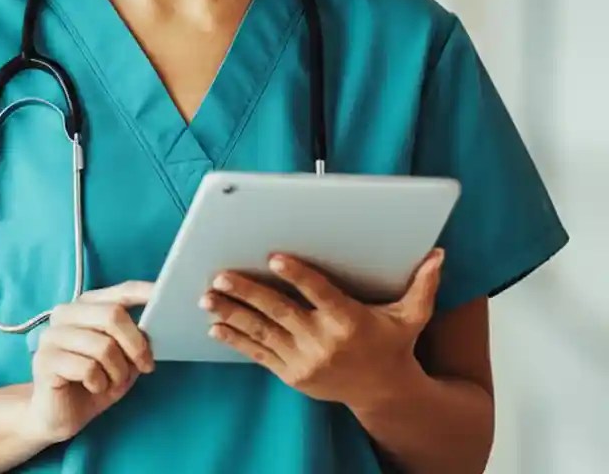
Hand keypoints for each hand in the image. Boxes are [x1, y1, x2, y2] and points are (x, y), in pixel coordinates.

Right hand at [23, 281, 155, 443]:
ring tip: (112, 382)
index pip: (121, 291)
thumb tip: (158, 325)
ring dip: (117, 372)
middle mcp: (66, 314)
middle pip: (112, 315)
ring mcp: (52, 335)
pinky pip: (87, 368)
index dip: (145, 292)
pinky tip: (93, 387)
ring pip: (103, 346)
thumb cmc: (95, 383)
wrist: (60, 415)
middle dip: (136, 346)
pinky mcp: (45, 360)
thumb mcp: (124, 360)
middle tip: (145, 366)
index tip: (167, 297)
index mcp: (86, 306)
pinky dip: (99, 383)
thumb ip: (136, 340)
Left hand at [200, 248, 444, 409]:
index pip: (319, 293)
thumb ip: (423, 285)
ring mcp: (305, 360)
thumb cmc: (393, 346)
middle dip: (247, 292)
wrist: (384, 393)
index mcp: (349, 321)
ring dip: (232, 314)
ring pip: (262, 332)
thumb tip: (438, 253)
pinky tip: (214, 326)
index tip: (274, 257)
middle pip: (280, 311)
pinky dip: (235, 340)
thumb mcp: (412, 317)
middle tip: (221, 274)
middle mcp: (324, 341)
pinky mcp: (291, 373)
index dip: (296, 275)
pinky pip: (258, 354)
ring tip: (207, 297)